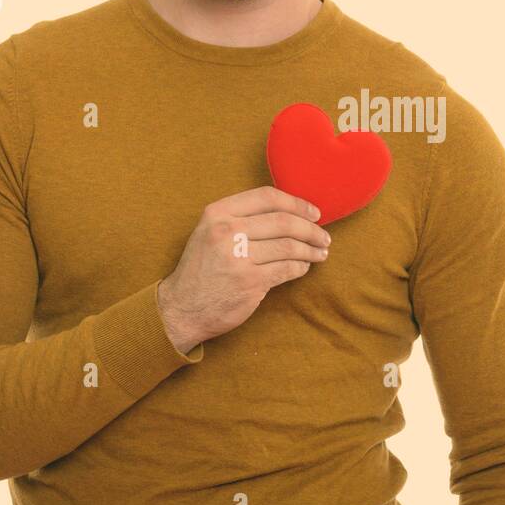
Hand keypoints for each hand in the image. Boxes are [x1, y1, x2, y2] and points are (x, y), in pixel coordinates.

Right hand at [157, 186, 330, 353]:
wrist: (180, 308)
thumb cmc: (202, 268)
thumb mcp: (209, 232)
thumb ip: (240, 218)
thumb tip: (289, 211)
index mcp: (217, 213)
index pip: (267, 197)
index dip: (296, 203)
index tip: (313, 212)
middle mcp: (227, 231)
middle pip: (284, 222)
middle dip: (311, 229)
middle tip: (324, 236)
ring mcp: (238, 257)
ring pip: (289, 246)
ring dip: (310, 250)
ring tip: (320, 253)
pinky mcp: (249, 282)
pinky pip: (287, 269)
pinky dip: (300, 267)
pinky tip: (303, 267)